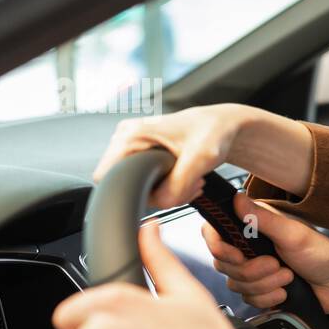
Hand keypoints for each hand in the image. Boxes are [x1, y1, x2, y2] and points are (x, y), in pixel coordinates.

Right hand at [93, 104, 249, 209]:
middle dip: (157, 193)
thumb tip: (161, 202)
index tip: (165, 188)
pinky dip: (168, 188)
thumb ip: (177, 184)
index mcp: (131, 135)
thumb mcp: (199, 159)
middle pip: (126, 185)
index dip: (133, 192)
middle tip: (185, 183)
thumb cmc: (213, 131)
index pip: (107, 178)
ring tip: (189, 179)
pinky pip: (147, 183)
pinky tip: (185, 179)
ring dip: (167, 191)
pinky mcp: (142, 155)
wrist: (222, 126)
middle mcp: (126, 139)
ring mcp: (133, 147)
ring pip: (139, 187)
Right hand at [205, 192, 328, 327]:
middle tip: (277, 264)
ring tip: (287, 276)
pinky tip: (284, 291)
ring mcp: (254, 269)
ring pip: (236, 283)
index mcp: (254, 227)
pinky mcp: (260, 289)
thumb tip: (237, 198)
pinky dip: (267, 298)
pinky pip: (248, 299)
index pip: (215, 233)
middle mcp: (250, 246)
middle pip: (224, 263)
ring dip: (264, 284)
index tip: (238, 255)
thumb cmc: (322, 254)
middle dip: (253, 270)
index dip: (220, 247)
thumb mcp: (292, 233)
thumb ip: (262, 218)